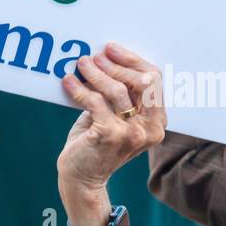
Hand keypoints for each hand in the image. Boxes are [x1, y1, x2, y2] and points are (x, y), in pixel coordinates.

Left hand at [57, 42, 166, 225]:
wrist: (82, 177)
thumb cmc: (97, 141)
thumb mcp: (115, 115)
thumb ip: (121, 93)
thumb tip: (106, 56)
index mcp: (157, 122)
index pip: (154, 81)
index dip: (133, 61)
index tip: (112, 48)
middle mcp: (151, 129)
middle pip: (140, 82)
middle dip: (115, 65)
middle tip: (94, 55)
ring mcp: (132, 134)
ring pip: (116, 90)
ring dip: (95, 73)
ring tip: (81, 63)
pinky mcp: (110, 135)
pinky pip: (94, 101)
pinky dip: (79, 89)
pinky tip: (68, 81)